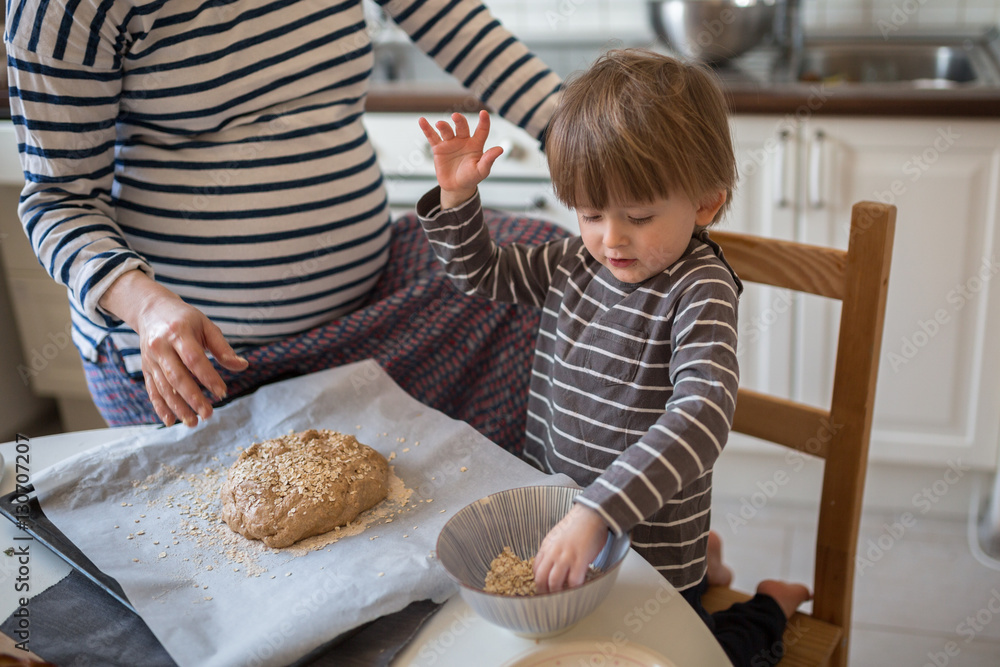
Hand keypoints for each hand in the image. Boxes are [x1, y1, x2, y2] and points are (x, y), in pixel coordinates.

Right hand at [99, 270, 248, 426]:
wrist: (151, 310)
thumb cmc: (185, 318)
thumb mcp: (206, 325)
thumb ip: (222, 347)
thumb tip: (243, 366)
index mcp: (178, 332)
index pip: (194, 359)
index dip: (208, 377)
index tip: (222, 392)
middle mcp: (160, 347)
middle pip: (176, 376)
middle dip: (192, 398)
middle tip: (208, 415)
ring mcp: (150, 359)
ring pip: (163, 387)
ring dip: (178, 407)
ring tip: (193, 423)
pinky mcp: (146, 368)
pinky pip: (152, 390)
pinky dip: (160, 407)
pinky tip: (171, 421)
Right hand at [417, 110, 503, 208]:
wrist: (456, 187)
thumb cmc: (471, 177)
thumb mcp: (481, 170)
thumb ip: (489, 159)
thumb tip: (500, 149)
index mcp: (476, 144)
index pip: (482, 130)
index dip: (483, 122)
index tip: (484, 113)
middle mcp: (463, 140)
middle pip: (462, 127)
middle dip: (459, 121)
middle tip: (456, 116)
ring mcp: (450, 142)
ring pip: (447, 131)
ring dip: (443, 126)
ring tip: (440, 124)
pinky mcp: (438, 148)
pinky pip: (432, 136)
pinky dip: (427, 128)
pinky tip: (421, 120)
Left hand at [534, 504, 609, 593]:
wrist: (591, 514)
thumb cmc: (577, 525)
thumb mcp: (557, 535)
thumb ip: (552, 549)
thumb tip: (551, 563)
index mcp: (547, 546)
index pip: (535, 569)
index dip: (538, 581)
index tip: (543, 589)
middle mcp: (553, 552)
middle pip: (541, 578)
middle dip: (543, 592)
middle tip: (549, 600)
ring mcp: (566, 556)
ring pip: (554, 583)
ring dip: (557, 594)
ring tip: (563, 599)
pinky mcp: (580, 559)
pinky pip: (574, 581)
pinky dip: (574, 590)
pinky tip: (577, 591)